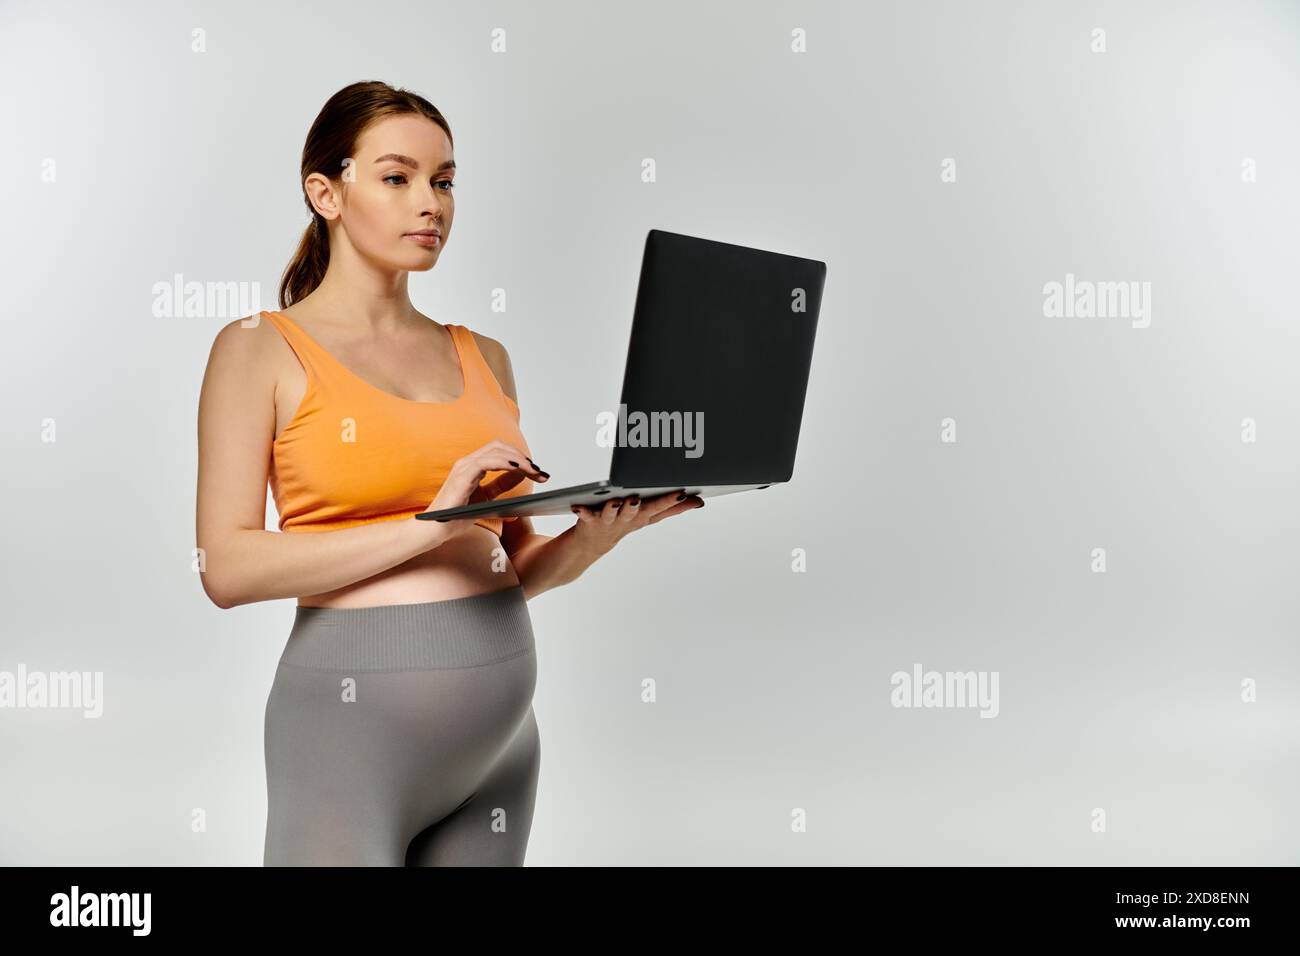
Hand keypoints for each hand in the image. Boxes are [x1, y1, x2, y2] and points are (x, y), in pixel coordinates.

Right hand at [420, 440, 547, 540]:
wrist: (435, 530)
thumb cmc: (456, 515)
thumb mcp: (487, 498)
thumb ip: (502, 484)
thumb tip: (521, 473)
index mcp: (473, 465)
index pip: (500, 451)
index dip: (520, 457)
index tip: (538, 471)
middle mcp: (468, 462)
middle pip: (500, 446)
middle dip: (523, 457)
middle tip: (540, 472)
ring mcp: (464, 467)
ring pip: (496, 451)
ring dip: (519, 460)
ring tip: (534, 471)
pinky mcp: (462, 476)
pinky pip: (486, 462)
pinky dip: (504, 463)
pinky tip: (518, 470)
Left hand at [569, 490, 703, 555]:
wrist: (593, 543)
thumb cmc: (625, 521)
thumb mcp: (651, 515)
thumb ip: (674, 508)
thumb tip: (699, 501)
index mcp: (643, 515)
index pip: (661, 507)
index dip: (672, 501)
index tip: (683, 491)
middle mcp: (627, 519)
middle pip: (637, 511)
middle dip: (640, 505)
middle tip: (642, 497)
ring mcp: (609, 521)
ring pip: (613, 514)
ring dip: (616, 508)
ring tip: (618, 500)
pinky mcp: (589, 520)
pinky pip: (585, 515)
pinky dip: (582, 511)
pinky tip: (578, 506)